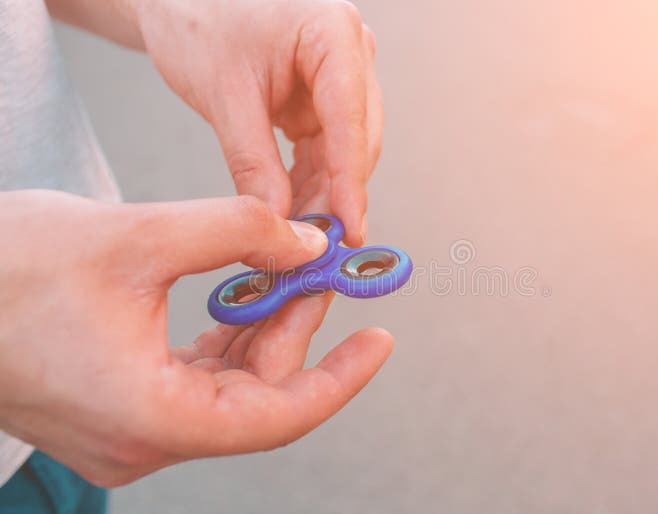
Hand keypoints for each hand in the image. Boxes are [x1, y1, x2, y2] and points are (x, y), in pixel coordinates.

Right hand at [0, 190, 392, 485]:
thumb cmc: (7, 270)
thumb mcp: (139, 235)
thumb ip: (237, 231)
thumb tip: (303, 242)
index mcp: (154, 420)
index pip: (279, 417)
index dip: (340, 377)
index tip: (379, 341)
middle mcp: (145, 441)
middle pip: (256, 392)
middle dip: (296, 326)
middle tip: (325, 268)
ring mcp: (129, 429)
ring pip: (227, 384)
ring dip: (261, 326)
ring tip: (289, 268)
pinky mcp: (117, 406)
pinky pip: (193, 378)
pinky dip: (225, 336)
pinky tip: (244, 290)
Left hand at [133, 0, 382, 245]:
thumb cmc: (196, 17)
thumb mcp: (224, 94)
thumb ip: (254, 162)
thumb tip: (279, 221)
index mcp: (332, 34)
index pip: (351, 119)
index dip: (350, 181)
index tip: (348, 230)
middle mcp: (348, 52)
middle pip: (358, 139)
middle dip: (336, 193)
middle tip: (313, 243)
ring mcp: (339, 75)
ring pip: (345, 150)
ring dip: (323, 192)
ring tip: (297, 233)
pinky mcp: (321, 97)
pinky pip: (325, 148)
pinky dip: (310, 180)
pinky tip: (293, 209)